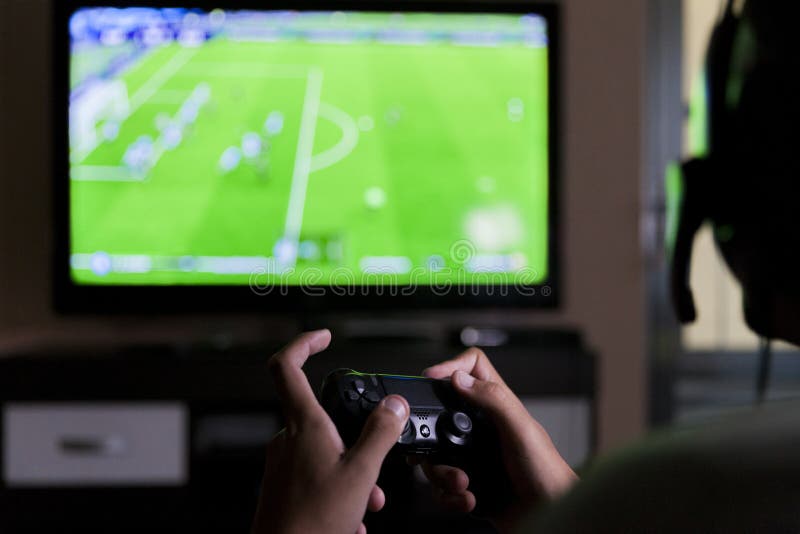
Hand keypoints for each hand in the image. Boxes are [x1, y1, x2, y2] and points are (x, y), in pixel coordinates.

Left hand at [252, 330, 409, 533]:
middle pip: (323, 416)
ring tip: (367, 499)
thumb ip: (379, 434)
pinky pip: (317, 473)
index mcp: (304, 426)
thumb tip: (394, 405)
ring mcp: (283, 463)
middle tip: (373, 460)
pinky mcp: (284, 485)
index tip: (324, 337)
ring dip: (352, 469)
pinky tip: (352, 515)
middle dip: (355, 435)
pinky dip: (340, 488)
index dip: (303, 344)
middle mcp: (288, 440)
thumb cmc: (312, 523)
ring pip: (325, 450)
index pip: (286, 367)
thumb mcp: (361, 474)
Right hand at [420, 347, 577, 531]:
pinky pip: (443, 486)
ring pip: (436, 454)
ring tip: (463, 483)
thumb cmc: (548, 473)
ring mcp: (473, 456)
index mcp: (497, 407)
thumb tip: (459, 378)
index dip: (452, 367)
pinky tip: (468, 497)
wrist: (550, 515)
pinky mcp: (469, 482)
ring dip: (443, 474)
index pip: (473, 369)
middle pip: (440, 414)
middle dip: (434, 437)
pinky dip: (449, 496)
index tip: (432, 378)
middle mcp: (483, 428)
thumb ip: (493, 399)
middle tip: (437, 449)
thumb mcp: (521, 429)